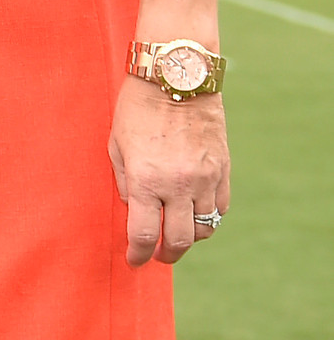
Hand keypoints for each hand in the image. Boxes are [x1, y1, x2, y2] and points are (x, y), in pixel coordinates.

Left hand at [108, 76, 228, 265]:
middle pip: (179, 240)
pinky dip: (209, 217)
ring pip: (205, 227)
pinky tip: (196, 214)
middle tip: (157, 256)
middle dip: (166, 254)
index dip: (137, 254)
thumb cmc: (137, 108)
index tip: (134, 261)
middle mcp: (178, 185)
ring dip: (189, 237)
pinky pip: (221, 207)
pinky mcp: (223, 170)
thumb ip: (125, 181)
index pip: (144, 233)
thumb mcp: (116, 144)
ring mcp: (205, 179)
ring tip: (176, 234)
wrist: (177, 78)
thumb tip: (134, 210)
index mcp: (146, 179)